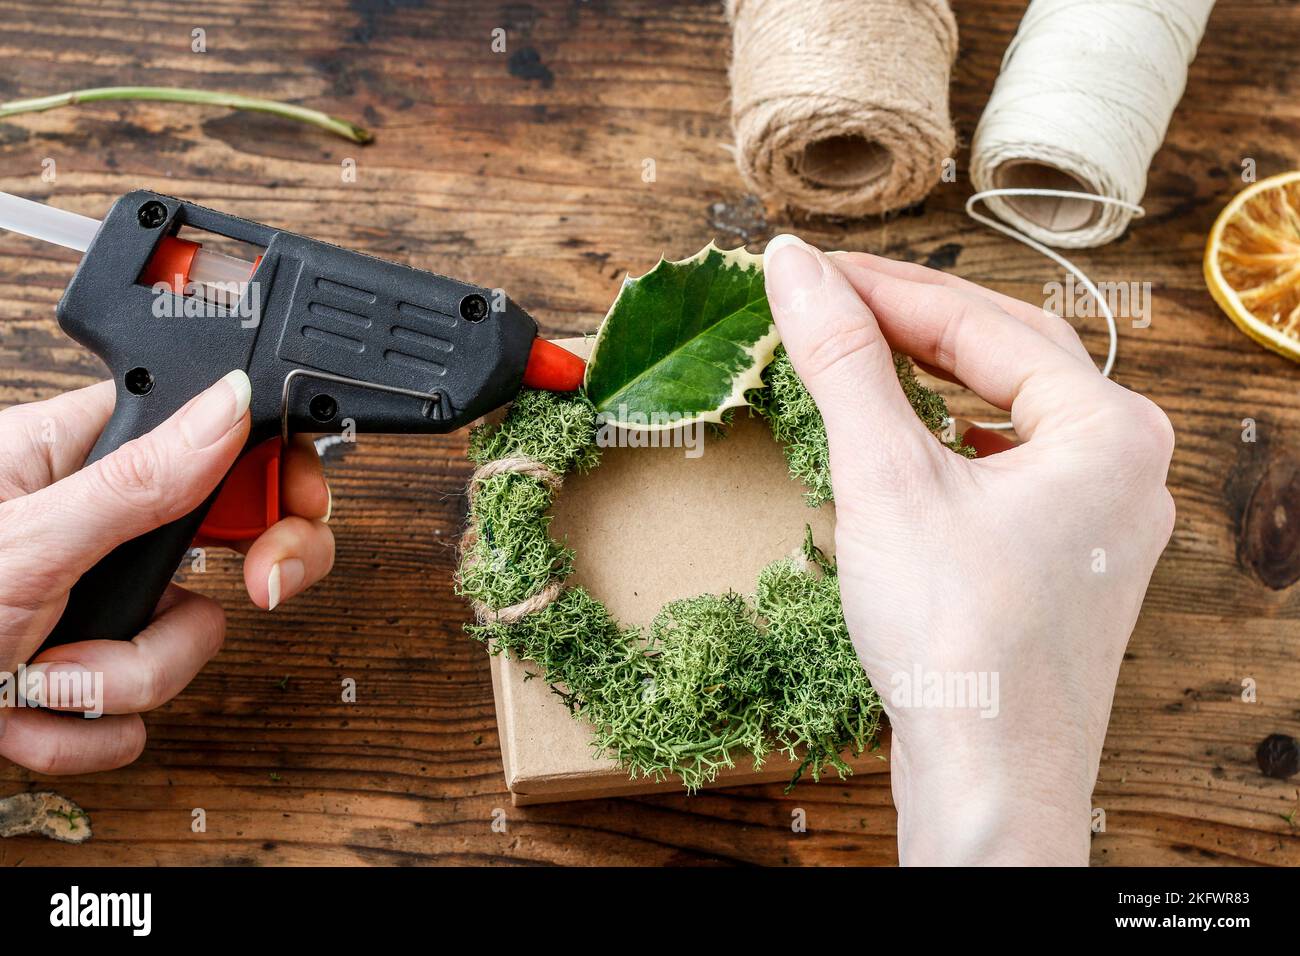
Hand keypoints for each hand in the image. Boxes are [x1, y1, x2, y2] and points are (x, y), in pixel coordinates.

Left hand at [0, 371, 333, 773]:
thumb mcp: (25, 541)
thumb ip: (138, 480)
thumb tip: (229, 403)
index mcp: (74, 458)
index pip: (213, 436)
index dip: (272, 469)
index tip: (299, 507)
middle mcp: (97, 527)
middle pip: (231, 540)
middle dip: (235, 587)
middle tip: (259, 589)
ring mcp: (96, 605)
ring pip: (192, 638)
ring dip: (120, 677)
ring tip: (41, 674)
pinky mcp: (86, 677)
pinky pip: (142, 710)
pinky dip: (79, 727)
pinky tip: (17, 709)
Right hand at [763, 236, 1174, 864]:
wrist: (986, 780)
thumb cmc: (954, 639)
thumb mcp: (886, 477)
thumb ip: (843, 360)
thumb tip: (795, 266)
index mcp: (1111, 429)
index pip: (982, 322)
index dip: (884, 288)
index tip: (807, 268)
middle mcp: (1125, 466)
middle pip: (1008, 355)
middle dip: (914, 321)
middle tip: (830, 298)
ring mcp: (1100, 517)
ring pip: (1008, 411)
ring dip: (934, 375)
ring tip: (863, 350)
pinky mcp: (1067, 558)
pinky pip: (1009, 466)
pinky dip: (951, 437)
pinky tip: (910, 437)